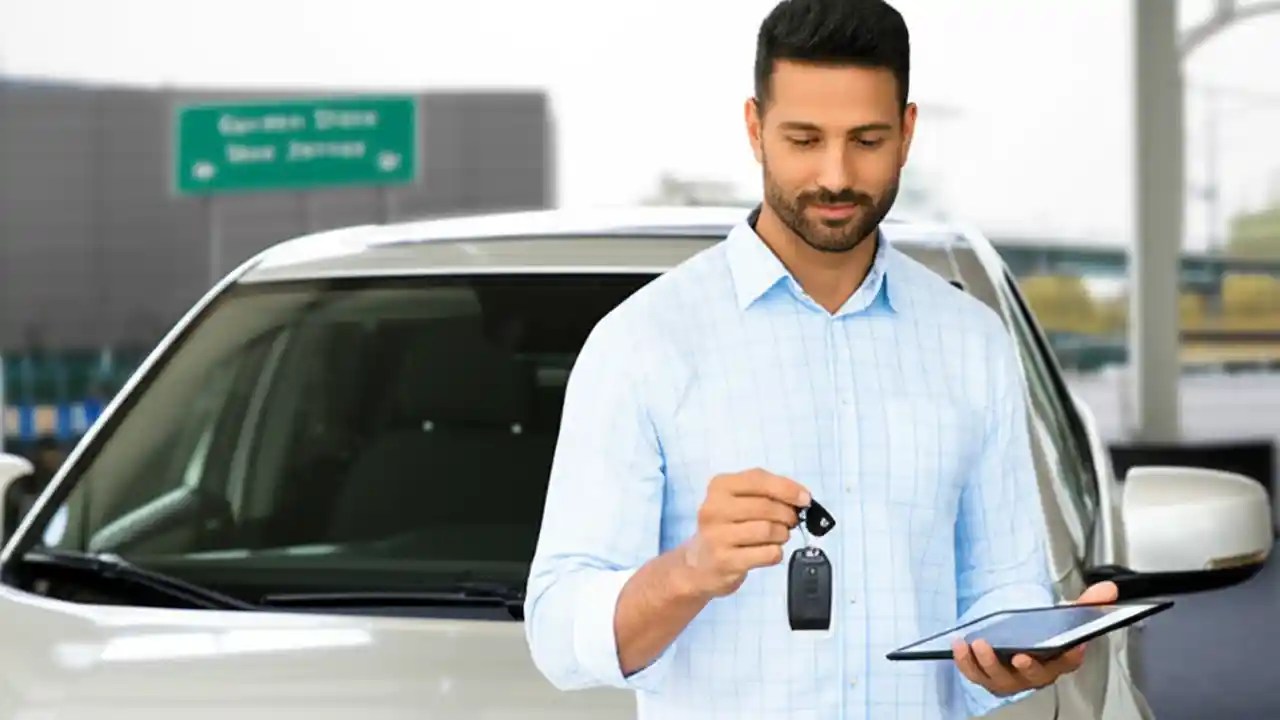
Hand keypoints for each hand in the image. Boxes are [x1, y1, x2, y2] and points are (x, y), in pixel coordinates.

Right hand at [681, 468, 809, 597]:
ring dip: (782, 535)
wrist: (699, 564)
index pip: (759, 480)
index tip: (804, 499)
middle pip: (767, 507)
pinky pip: (767, 554)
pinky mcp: (725, 561)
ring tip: (778, 536)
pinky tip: (767, 552)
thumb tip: (802, 498)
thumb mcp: (738, 500)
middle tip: (789, 522)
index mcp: (719, 486)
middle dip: (787, 515)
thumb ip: (767, 492)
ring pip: (769, 530)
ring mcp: (717, 536)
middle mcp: (714, 509)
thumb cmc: (727, 527)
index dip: (788, 489)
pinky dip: (776, 553)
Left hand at [951, 581, 1119, 696]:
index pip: (1070, 662)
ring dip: (989, 665)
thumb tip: (1108, 590)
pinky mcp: (987, 676)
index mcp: (1058, 660)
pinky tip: (961, 645)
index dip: (1072, 657)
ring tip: (980, 644)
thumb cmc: (1043, 633)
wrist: (1017, 643)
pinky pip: (976, 675)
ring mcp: (1011, 678)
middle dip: (1027, 667)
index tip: (1074, 648)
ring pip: (1001, 680)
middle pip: (1034, 676)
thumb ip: (1087, 604)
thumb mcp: (1065, 616)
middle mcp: (1036, 674)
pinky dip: (967, 662)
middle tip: (1019, 655)